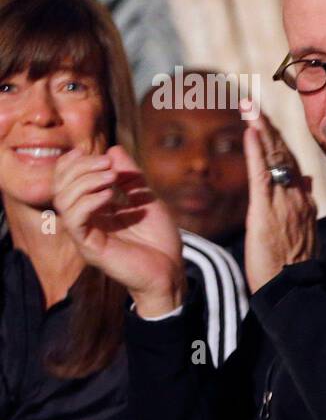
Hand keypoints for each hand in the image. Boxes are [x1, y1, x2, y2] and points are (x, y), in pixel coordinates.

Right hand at [52, 145, 184, 315]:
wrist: (171, 269)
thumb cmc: (159, 239)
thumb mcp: (146, 198)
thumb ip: (130, 177)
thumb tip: (113, 149)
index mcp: (94, 207)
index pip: (67, 180)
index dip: (75, 162)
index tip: (96, 153)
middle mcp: (85, 220)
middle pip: (61, 186)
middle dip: (81, 168)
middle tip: (108, 165)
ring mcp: (85, 234)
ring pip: (64, 200)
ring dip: (86, 181)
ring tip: (112, 176)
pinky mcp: (90, 247)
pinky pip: (75, 220)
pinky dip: (89, 202)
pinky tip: (110, 195)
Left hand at [242, 102, 315, 292]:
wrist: (294, 288)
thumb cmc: (295, 266)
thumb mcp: (305, 231)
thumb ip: (304, 203)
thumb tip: (305, 181)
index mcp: (303, 200)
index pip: (289, 163)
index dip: (277, 140)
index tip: (266, 121)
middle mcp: (296, 196)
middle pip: (281, 153)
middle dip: (267, 126)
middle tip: (252, 102)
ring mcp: (283, 201)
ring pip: (272, 158)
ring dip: (261, 129)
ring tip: (249, 106)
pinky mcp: (266, 210)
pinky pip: (260, 174)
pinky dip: (256, 150)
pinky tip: (250, 131)